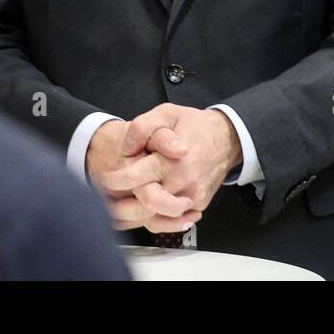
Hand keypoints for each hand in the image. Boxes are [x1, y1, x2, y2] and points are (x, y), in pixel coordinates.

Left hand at [98, 104, 241, 230]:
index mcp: (172, 160)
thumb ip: (143, 127)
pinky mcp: (198, 205)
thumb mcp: (167, 113)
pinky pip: (171, 221)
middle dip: (121, 207)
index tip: (105, 180)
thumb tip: (127, 149)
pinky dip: (154, 218)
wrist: (228, 139)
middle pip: (146, 206)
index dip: (115, 181)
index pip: (137, 178)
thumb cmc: (195, 125)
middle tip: (108, 200)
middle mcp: (183, 181)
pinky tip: (143, 207)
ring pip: (157, 219)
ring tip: (121, 206)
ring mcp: (192, 196)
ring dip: (135, 216)